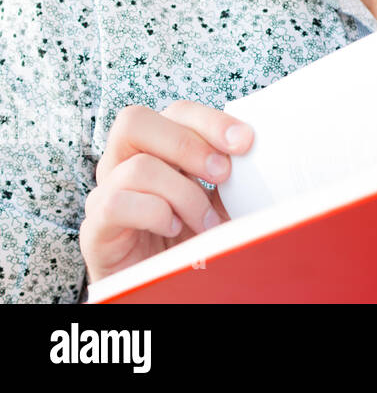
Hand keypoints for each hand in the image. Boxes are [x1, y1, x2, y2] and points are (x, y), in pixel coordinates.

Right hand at [80, 100, 252, 283]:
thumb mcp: (221, 200)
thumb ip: (232, 173)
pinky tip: (175, 228)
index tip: (245, 141)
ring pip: (136, 167)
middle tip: (223, 173)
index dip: (210, 120)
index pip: (174, 111)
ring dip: (183, 193)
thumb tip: (261, 148)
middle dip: (188, 143)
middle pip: (135, 120)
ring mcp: (104, 193)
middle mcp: (123, 163)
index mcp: (154, 148)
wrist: (165, 285)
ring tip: (205, 220)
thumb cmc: (193, 237)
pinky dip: (155, 214)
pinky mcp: (95, 228)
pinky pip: (115, 203)